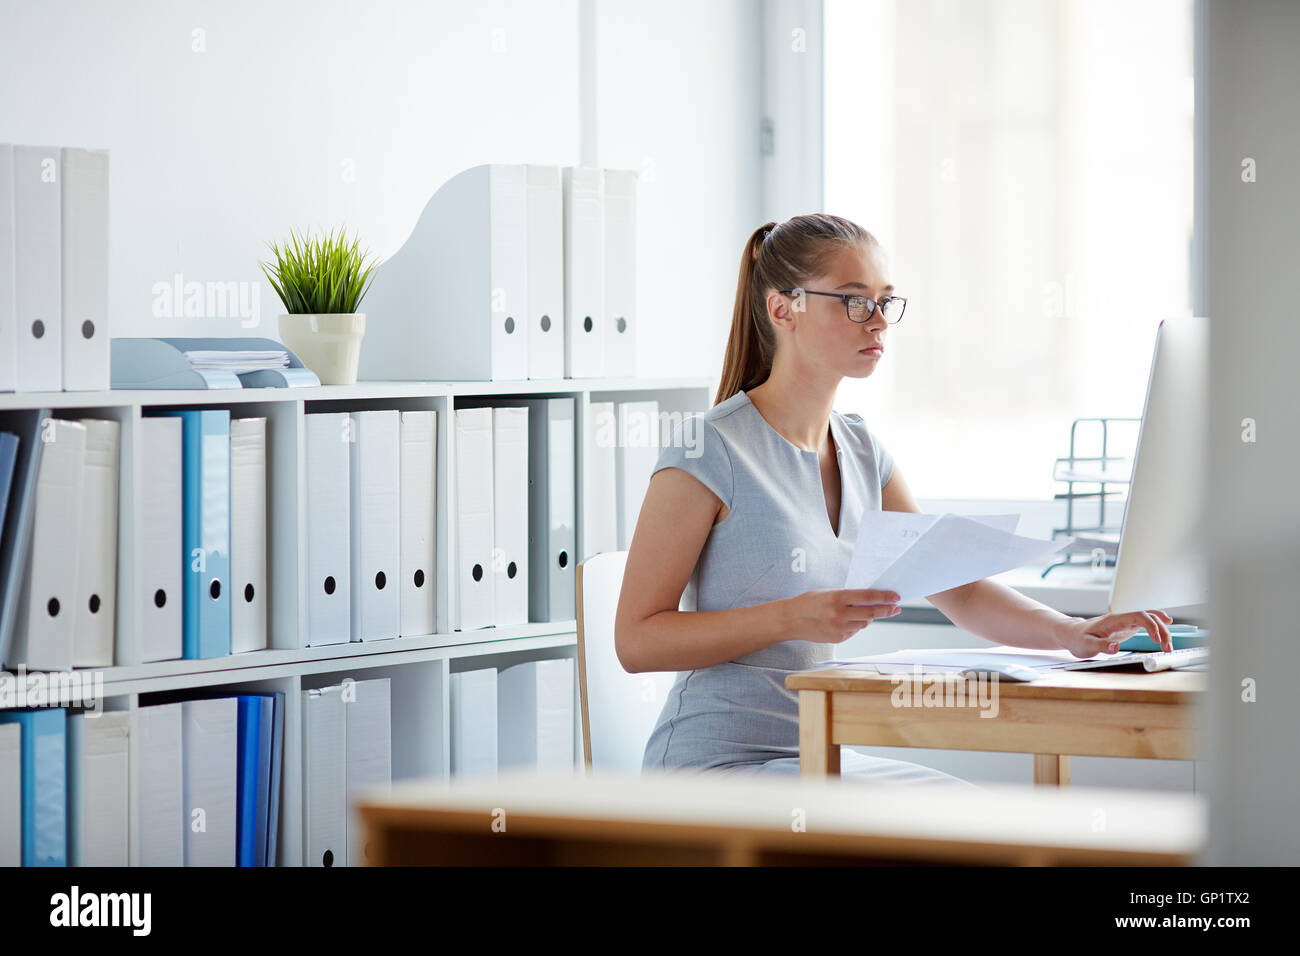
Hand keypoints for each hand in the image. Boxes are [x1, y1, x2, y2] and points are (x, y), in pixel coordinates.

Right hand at [781, 588, 902, 643]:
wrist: (791, 619)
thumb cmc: (810, 602)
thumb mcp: (828, 593)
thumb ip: (848, 596)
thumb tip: (871, 599)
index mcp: (837, 598)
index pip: (867, 597)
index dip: (884, 597)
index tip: (896, 597)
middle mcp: (838, 614)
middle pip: (871, 613)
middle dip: (886, 610)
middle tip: (896, 608)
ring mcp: (838, 628)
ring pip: (864, 623)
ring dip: (869, 617)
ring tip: (863, 612)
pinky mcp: (838, 638)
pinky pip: (854, 631)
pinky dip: (856, 625)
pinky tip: (847, 620)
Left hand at [1055, 609, 1174, 657]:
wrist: (1072, 634)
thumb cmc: (1078, 639)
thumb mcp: (1086, 645)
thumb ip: (1100, 646)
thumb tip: (1115, 647)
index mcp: (1114, 619)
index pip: (1138, 615)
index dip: (1150, 625)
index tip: (1156, 639)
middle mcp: (1122, 617)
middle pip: (1148, 616)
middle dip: (1161, 629)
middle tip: (1167, 647)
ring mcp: (1125, 621)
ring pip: (1149, 618)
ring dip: (1162, 629)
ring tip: (1168, 645)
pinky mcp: (1127, 627)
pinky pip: (1146, 623)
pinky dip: (1157, 625)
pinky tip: (1166, 627)